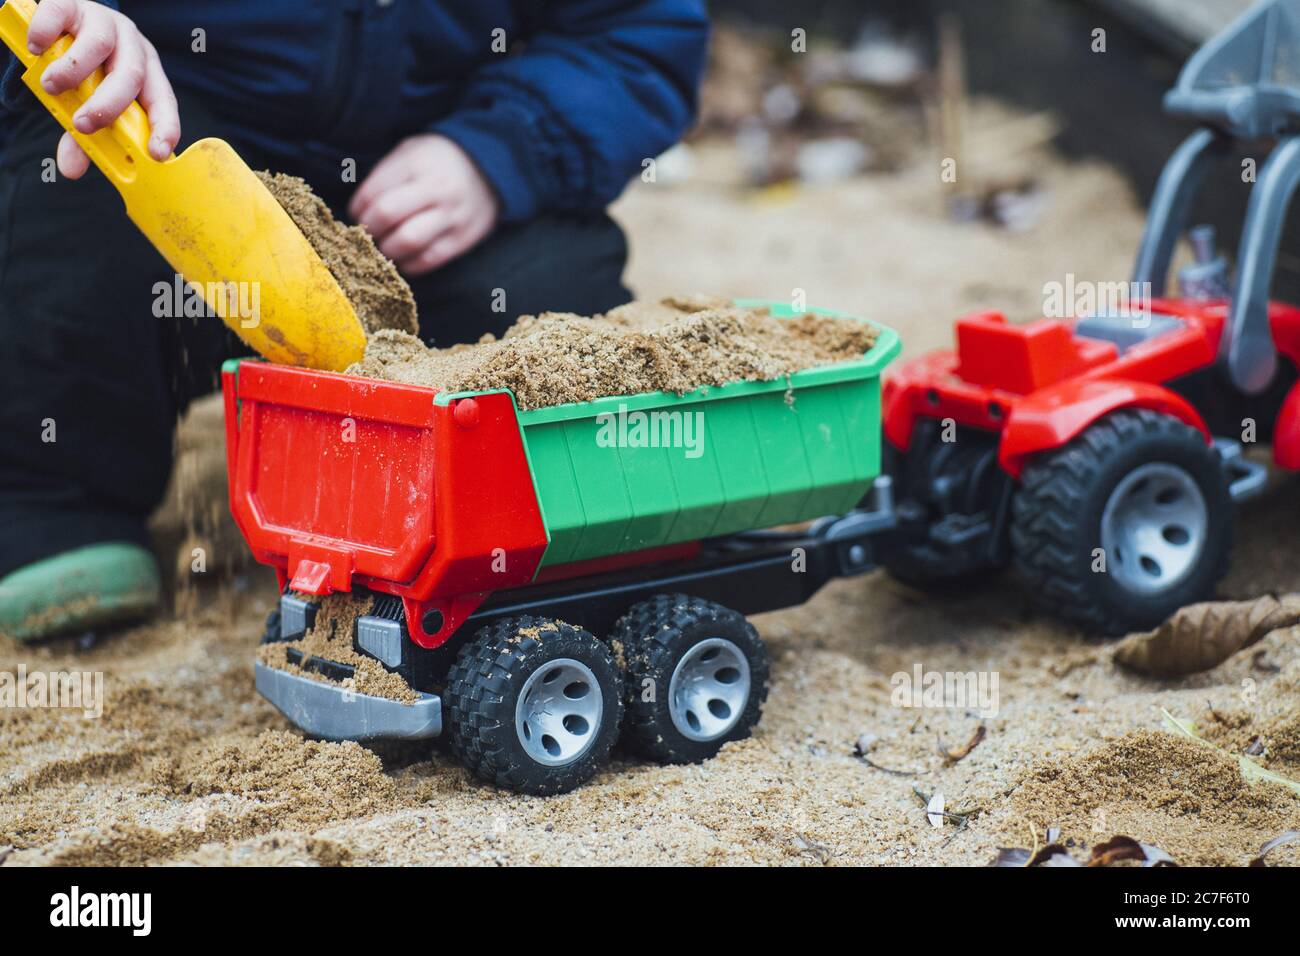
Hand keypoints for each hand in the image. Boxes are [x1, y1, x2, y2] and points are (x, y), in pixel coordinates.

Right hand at [27, 0, 179, 178]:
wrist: (64, 21)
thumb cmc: (85, 70)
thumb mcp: (87, 103)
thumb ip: (83, 135)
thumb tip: (70, 170)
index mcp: (147, 75)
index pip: (164, 103)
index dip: (164, 128)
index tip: (157, 153)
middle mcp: (132, 48)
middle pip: (131, 76)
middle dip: (108, 105)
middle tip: (82, 124)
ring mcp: (104, 22)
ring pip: (99, 45)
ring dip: (74, 70)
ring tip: (50, 87)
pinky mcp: (72, 4)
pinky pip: (61, 14)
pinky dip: (46, 33)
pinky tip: (35, 49)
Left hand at [349, 134, 499, 274]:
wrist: (491, 169)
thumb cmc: (439, 161)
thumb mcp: (411, 151)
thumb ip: (386, 175)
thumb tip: (359, 210)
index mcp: (416, 163)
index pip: (373, 192)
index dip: (357, 209)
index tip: (358, 214)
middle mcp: (435, 189)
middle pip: (387, 215)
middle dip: (369, 230)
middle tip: (367, 234)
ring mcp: (452, 215)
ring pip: (408, 241)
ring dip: (387, 250)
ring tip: (384, 247)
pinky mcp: (463, 238)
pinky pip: (429, 259)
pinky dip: (410, 264)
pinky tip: (403, 259)